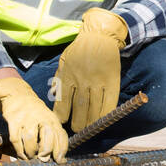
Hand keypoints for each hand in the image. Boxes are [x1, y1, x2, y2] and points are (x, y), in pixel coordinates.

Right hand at [0, 76, 68, 162]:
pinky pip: (16, 139)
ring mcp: (26, 118)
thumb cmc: (34, 112)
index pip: (61, 135)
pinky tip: (22, 155)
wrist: (17, 94)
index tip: (60, 161)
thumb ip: (52, 135)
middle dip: (46, 152)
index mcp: (52, 118)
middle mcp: (41, 117)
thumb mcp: (47, 119)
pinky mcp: (13, 120)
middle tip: (43, 159)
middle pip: (48, 137)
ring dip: (31, 152)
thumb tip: (58, 157)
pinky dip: (19, 150)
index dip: (61, 150)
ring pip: (30, 139)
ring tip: (31, 156)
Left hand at [52, 8, 128, 132]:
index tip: (63, 122)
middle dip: (78, 123)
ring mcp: (98, 81)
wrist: (99, 36)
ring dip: (91, 121)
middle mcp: (82, 80)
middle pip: (79, 108)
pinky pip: (110, 101)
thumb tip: (53, 94)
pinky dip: (106, 113)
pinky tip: (104, 118)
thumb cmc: (79, 51)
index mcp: (68, 76)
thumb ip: (59, 79)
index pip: (62, 102)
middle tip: (77, 129)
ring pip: (94, 108)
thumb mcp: (64, 62)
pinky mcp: (112, 80)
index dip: (62, 115)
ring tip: (89, 127)